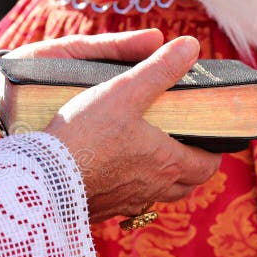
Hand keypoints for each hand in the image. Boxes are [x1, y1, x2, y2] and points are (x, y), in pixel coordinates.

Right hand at [30, 30, 220, 222]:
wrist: (44, 176)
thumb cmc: (86, 134)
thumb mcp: (123, 91)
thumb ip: (158, 69)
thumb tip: (191, 45)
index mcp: (168, 162)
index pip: (207, 166)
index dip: (212, 153)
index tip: (209, 140)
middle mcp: (152, 189)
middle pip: (186, 186)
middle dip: (189, 168)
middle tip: (183, 147)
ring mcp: (125, 203)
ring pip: (155, 196)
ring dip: (159, 181)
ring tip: (148, 159)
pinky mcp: (100, 210)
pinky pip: (124, 203)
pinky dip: (128, 189)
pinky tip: (112, 173)